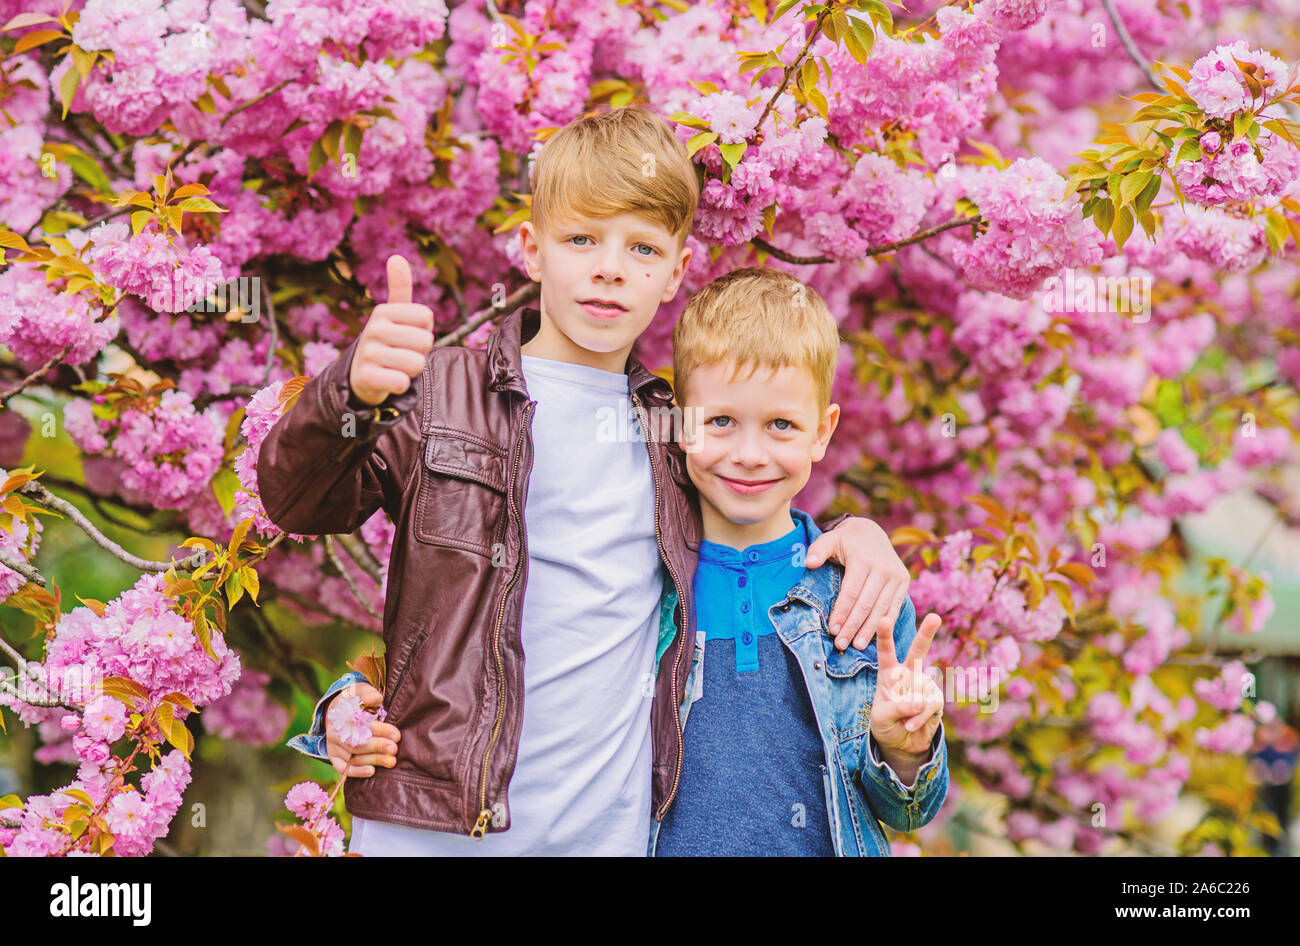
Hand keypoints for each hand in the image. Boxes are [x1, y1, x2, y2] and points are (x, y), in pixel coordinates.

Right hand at [324, 682, 401, 776]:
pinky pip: (343, 768)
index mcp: (341, 714)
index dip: (380, 730)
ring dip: (373, 760)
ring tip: (391, 761)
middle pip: (356, 743)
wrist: (338, 710)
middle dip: (378, 747)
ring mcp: (333, 746)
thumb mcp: (360, 690)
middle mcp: (334, 732)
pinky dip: (356, 772)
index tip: (396, 735)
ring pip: (353, 757)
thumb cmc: (355, 700)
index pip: (361, 725)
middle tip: (394, 749)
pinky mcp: (334, 757)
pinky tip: (372, 771)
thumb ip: (368, 693)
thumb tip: (375, 699)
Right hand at [348, 255, 433, 406]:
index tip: (408, 335)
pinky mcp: (365, 377)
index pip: (427, 317)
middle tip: (402, 353)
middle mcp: (373, 329)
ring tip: (395, 366)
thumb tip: (396, 257)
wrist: (362, 376)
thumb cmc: (387, 342)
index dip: (424, 330)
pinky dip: (400, 385)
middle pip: (425, 341)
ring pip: (416, 363)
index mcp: (383, 311)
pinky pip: (401, 381)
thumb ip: (399, 288)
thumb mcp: (393, 315)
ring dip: (411, 370)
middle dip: (419, 352)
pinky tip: (388, 380)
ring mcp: (367, 353)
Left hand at [804, 517, 909, 650]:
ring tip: (856, 645)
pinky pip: (894, 607)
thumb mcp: (830, 539)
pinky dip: (884, 623)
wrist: (871, 532)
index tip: (832, 630)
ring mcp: (896, 575)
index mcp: (863, 559)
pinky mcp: (904, 581)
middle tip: (841, 644)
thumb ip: (818, 549)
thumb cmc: (845, 541)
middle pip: (866, 604)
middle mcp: (883, 568)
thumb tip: (809, 563)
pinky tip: (874, 637)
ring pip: (881, 609)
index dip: (842, 613)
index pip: (851, 593)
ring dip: (869, 630)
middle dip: (853, 626)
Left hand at [869, 612, 944, 756]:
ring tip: (903, 722)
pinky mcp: (935, 699)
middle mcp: (908, 674)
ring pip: (923, 691)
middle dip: (926, 634)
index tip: (884, 619)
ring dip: (912, 711)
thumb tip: (919, 701)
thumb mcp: (881, 718)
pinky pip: (930, 706)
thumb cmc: (886, 725)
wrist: (903, 744)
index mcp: (889, 673)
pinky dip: (920, 718)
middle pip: (918, 651)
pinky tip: (911, 726)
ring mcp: (924, 685)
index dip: (884, 636)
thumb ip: (896, 708)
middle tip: (936, 617)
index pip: (886, 652)